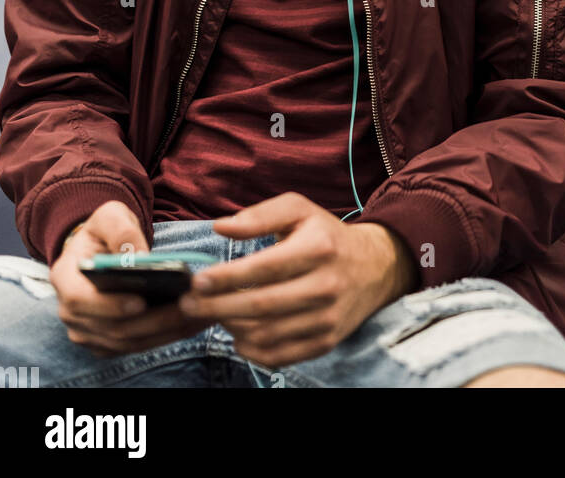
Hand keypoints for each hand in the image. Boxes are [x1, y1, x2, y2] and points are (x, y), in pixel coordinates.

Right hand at [50, 200, 206, 357]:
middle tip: (189, 306)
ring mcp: (88, 331)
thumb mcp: (110, 216)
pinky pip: (137, 346)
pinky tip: (194, 322)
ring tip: (201, 313)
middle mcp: (71, 312)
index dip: (109, 306)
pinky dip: (167, 336)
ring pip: (128, 342)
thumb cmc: (104, 230)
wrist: (100, 248)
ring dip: (166, 331)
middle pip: (111, 328)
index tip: (140, 302)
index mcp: (65, 278)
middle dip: (153, 320)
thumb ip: (122, 231)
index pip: (80, 300)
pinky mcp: (106, 341)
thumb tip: (140, 257)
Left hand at [177, 192, 419, 369]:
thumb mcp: (299, 210)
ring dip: (231, 327)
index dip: (225, 278)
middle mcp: (325, 285)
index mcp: (318, 248)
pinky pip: (280, 355)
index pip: (263, 269)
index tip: (196, 281)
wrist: (376, 267)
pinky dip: (252, 349)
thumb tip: (220, 228)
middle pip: (261, 306)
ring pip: (267, 334)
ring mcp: (327, 318)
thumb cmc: (326, 235)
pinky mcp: (326, 342)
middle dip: (217, 307)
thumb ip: (259, 215)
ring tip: (212, 315)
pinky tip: (238, 333)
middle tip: (188, 305)